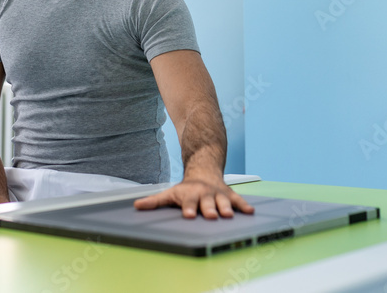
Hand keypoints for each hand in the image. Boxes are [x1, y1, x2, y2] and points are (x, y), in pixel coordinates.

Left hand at [133, 176, 254, 218]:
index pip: (188, 203)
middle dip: (209, 209)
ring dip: (226, 208)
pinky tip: (251, 212)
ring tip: (229, 215)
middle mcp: (205, 194)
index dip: (189, 208)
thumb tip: (136, 206)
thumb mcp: (169, 193)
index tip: (188, 215)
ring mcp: (218, 195)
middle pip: (207, 202)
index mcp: (190, 195)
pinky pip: (238, 200)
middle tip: (210, 215)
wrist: (204, 170)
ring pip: (223, 202)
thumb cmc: (185, 189)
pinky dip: (244, 206)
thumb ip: (154, 201)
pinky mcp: (229, 195)